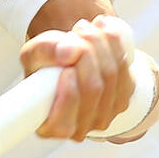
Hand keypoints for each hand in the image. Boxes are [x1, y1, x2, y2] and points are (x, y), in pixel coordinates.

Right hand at [20, 14, 135, 140]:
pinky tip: (104, 29)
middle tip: (77, 29)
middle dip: (86, 52)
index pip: (63, 122)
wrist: (68, 63)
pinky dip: (115, 45)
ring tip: (85, 27)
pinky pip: (125, 70)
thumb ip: (44, 51)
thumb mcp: (34, 54)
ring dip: (100, 43)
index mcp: (50, 127)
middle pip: (92, 89)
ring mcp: (103, 117)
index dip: (68, 93)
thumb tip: (69, 52)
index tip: (66, 68)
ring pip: (110, 76)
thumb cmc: (45, 66)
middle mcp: (78, 130)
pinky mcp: (122, 100)